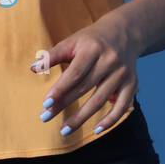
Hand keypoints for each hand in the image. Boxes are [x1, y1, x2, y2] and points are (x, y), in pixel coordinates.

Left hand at [30, 16, 138, 135]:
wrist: (124, 32)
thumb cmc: (91, 40)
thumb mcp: (72, 41)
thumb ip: (53, 55)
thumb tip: (33, 68)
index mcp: (93, 49)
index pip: (74, 73)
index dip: (60, 89)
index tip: (46, 104)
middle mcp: (109, 61)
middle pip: (85, 88)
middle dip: (64, 104)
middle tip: (45, 118)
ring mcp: (122, 74)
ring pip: (100, 100)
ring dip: (82, 118)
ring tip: (64, 131)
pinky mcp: (132, 84)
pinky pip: (122, 106)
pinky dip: (110, 120)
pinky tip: (97, 130)